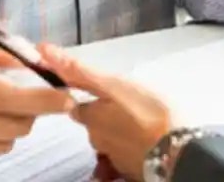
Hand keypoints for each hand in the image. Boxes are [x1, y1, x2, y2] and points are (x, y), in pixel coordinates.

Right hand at [0, 25, 75, 155]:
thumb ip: (5, 51)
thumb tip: (39, 63)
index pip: (15, 99)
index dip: (47, 101)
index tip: (68, 98)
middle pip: (19, 122)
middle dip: (35, 107)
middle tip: (31, 91)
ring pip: (10, 137)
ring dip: (19, 120)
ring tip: (4, 100)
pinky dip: (3, 133)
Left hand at [39, 44, 172, 181]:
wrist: (178, 152)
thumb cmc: (149, 115)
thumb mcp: (113, 85)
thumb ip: (78, 71)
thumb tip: (45, 53)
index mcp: (90, 118)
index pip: (77, 107)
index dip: (90, 98)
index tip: (104, 93)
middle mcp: (97, 141)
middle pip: (95, 124)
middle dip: (108, 115)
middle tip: (131, 104)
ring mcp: (115, 158)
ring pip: (112, 140)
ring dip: (123, 131)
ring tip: (144, 121)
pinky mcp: (132, 170)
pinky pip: (127, 156)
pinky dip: (134, 148)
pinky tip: (148, 140)